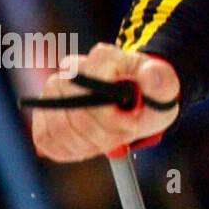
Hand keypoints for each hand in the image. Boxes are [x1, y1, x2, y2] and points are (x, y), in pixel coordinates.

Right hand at [31, 43, 180, 162]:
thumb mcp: (166, 90)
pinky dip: (69, 150)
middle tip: (122, 136)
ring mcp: (53, 88)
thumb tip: (150, 72)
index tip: (131, 126)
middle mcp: (72, 68)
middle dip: (103, 136)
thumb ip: (162, 81)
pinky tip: (89, 144)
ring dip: (87, 145)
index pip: (94, 93)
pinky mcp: (43, 110)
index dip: (112, 119)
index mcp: (104, 57)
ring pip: (60, 130)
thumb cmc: (149, 96)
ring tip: (108, 139)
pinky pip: (46, 139)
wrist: (136, 102)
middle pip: (77, 115)